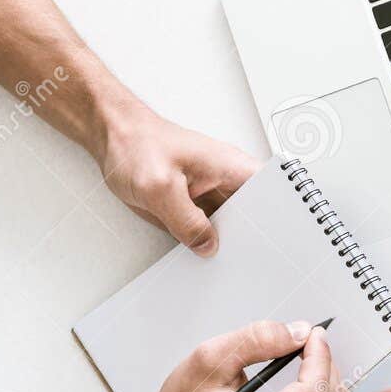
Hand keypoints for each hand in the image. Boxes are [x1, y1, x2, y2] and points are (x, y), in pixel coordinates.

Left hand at [94, 100, 258, 254]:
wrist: (112, 137)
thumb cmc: (135, 144)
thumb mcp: (160, 187)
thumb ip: (186, 221)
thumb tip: (207, 245)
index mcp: (232, 167)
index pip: (272, 195)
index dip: (279, 219)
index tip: (272, 241)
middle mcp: (227, 181)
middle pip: (255, 217)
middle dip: (249, 238)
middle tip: (238, 254)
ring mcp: (212, 194)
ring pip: (232, 227)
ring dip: (224, 241)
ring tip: (215, 254)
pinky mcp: (196, 206)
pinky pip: (208, 229)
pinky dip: (203, 241)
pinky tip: (196, 249)